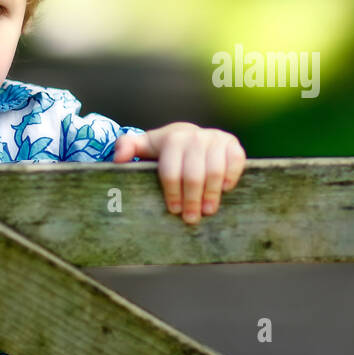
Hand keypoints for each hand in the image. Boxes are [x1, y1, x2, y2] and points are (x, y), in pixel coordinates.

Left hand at [112, 122, 245, 223]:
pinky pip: (236, 162)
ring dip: (211, 194)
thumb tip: (118, 159)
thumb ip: (127, 147)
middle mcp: (195, 137)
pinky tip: (225, 190)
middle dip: (191, 200)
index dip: (172, 193)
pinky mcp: (233, 144)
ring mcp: (216, 138)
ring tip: (208, 211)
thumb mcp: (145, 147)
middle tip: (191, 219)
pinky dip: (231, 177)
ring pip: (215, 171)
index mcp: (172, 139)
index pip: (170, 171)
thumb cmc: (166, 150)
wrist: (192, 135)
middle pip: (193, 175)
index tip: (173, 210)